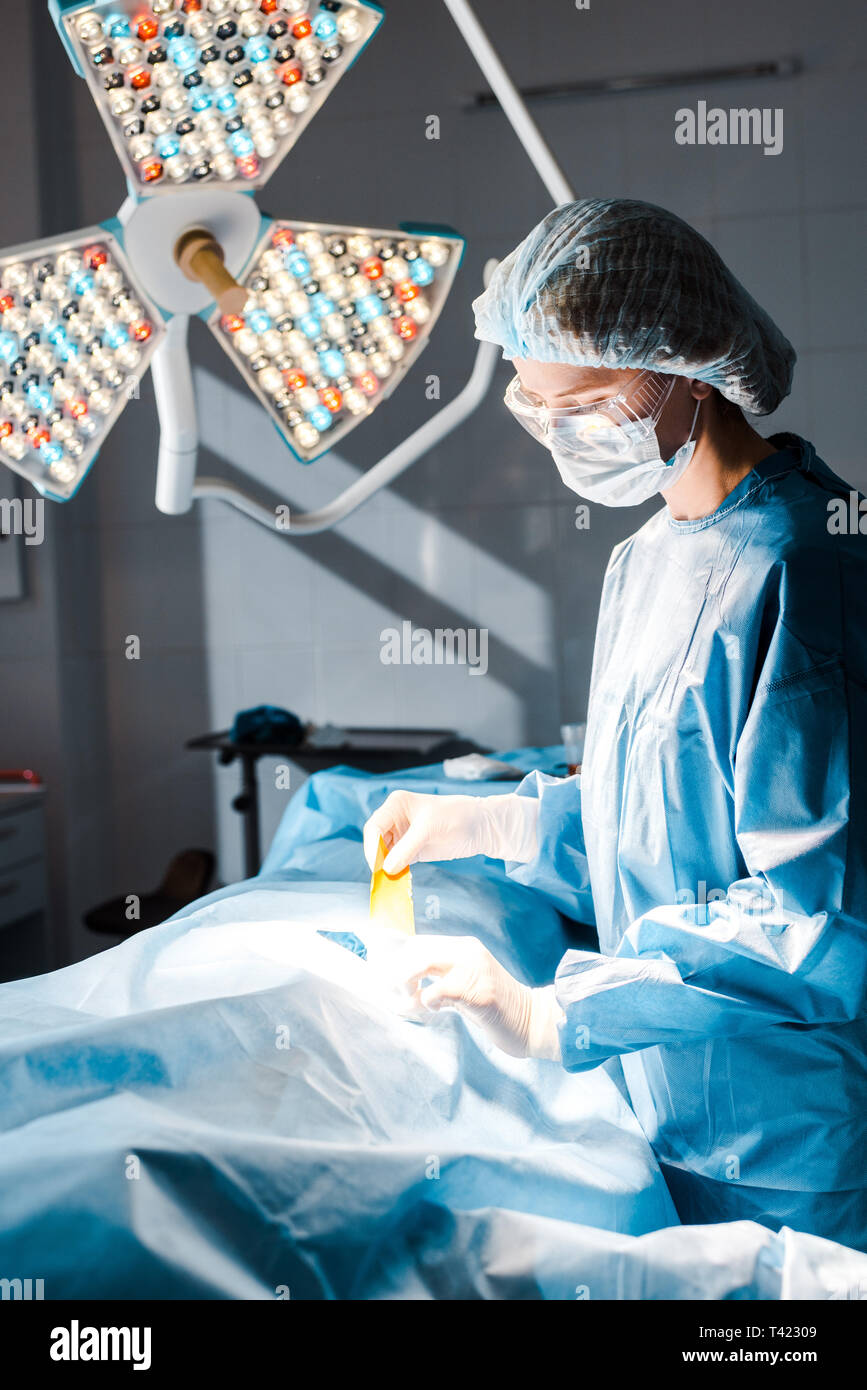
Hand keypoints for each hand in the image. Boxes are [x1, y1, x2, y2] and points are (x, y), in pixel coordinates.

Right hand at [363, 790, 539, 874]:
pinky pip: (396, 862)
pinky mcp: (412, 851)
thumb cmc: (457, 816)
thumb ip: (406, 848)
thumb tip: (386, 868)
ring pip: (384, 854)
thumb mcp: (429, 829)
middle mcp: (396, 819)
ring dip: (385, 868)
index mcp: (397, 805)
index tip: (376, 865)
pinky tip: (397, 879)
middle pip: (376, 841)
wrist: (481, 826)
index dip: (372, 846)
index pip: (374, 826)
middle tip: (381, 876)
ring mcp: (403, 836)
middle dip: (377, 858)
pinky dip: (395, 872)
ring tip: (389, 881)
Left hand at [399, 935, 561, 1059]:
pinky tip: (436, 1009)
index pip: (420, 942)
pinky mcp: (480, 993)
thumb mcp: (464, 984)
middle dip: (399, 975)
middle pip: (417, 950)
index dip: (396, 957)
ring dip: (408, 987)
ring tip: (411, 1004)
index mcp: (464, 947)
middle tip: (400, 996)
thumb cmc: (493, 1008)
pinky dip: (428, 1002)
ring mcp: (476, 970)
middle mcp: (469, 951)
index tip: (382, 974)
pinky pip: (438, 992)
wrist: (531, 1021)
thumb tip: (400, 982)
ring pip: (423, 964)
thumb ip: (439, 978)